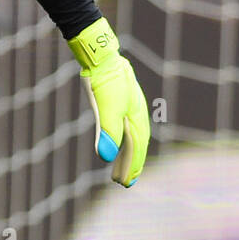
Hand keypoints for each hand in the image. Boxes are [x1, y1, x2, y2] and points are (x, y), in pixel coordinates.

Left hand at [67, 18, 149, 186]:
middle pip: (136, 145)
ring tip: (119, 171)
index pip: (136, 149)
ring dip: (127, 155)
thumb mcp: (105, 107)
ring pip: (131, 137)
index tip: (126, 183)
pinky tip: (117, 144)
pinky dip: (123, 140)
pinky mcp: (120, 102)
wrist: (102, 56)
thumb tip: (106, 157)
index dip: (132, 167)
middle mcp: (136, 115)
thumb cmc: (105, 81)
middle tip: (125, 183)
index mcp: (136, 118)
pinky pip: (125, 127)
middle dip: (132, 165)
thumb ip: (107, 132)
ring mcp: (129, 108)